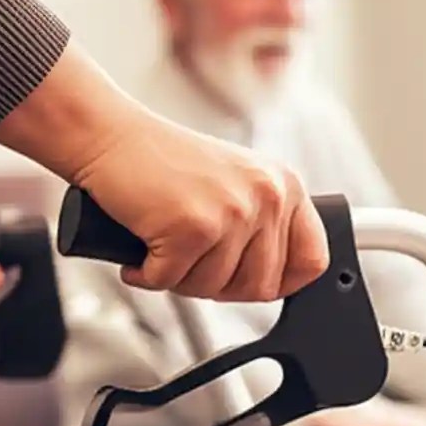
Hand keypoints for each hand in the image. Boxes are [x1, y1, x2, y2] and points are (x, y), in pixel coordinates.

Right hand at [0, 45, 328, 301]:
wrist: (113, 136)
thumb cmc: (164, 163)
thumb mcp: (236, 185)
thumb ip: (262, 224)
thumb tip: (274, 282)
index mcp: (285, 186)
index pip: (312, 261)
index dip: (279, 283)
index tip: (247, 279)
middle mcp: (268, 196)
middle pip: (261, 287)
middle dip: (219, 286)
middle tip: (189, 261)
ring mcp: (233, 212)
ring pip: (214, 289)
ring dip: (179, 279)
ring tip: (164, 246)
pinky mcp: (193, 227)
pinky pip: (171, 282)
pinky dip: (147, 274)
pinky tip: (142, 250)